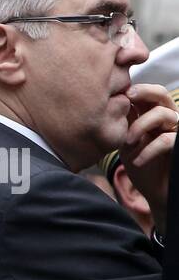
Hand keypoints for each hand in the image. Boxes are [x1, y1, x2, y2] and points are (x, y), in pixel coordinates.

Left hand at [121, 83, 176, 233]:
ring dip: (140, 126)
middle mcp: (168, 118)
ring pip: (162, 114)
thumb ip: (123, 124)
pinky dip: (148, 150)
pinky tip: (136, 161)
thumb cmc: (140, 164)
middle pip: (161, 94)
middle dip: (143, 92)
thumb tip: (108, 105)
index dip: (134, 88)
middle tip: (127, 97)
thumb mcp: (127, 142)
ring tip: (127, 143)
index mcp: (152, 115)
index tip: (116, 93)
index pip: (147, 93)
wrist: (155, 190)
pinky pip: (166, 140)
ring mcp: (176, 131)